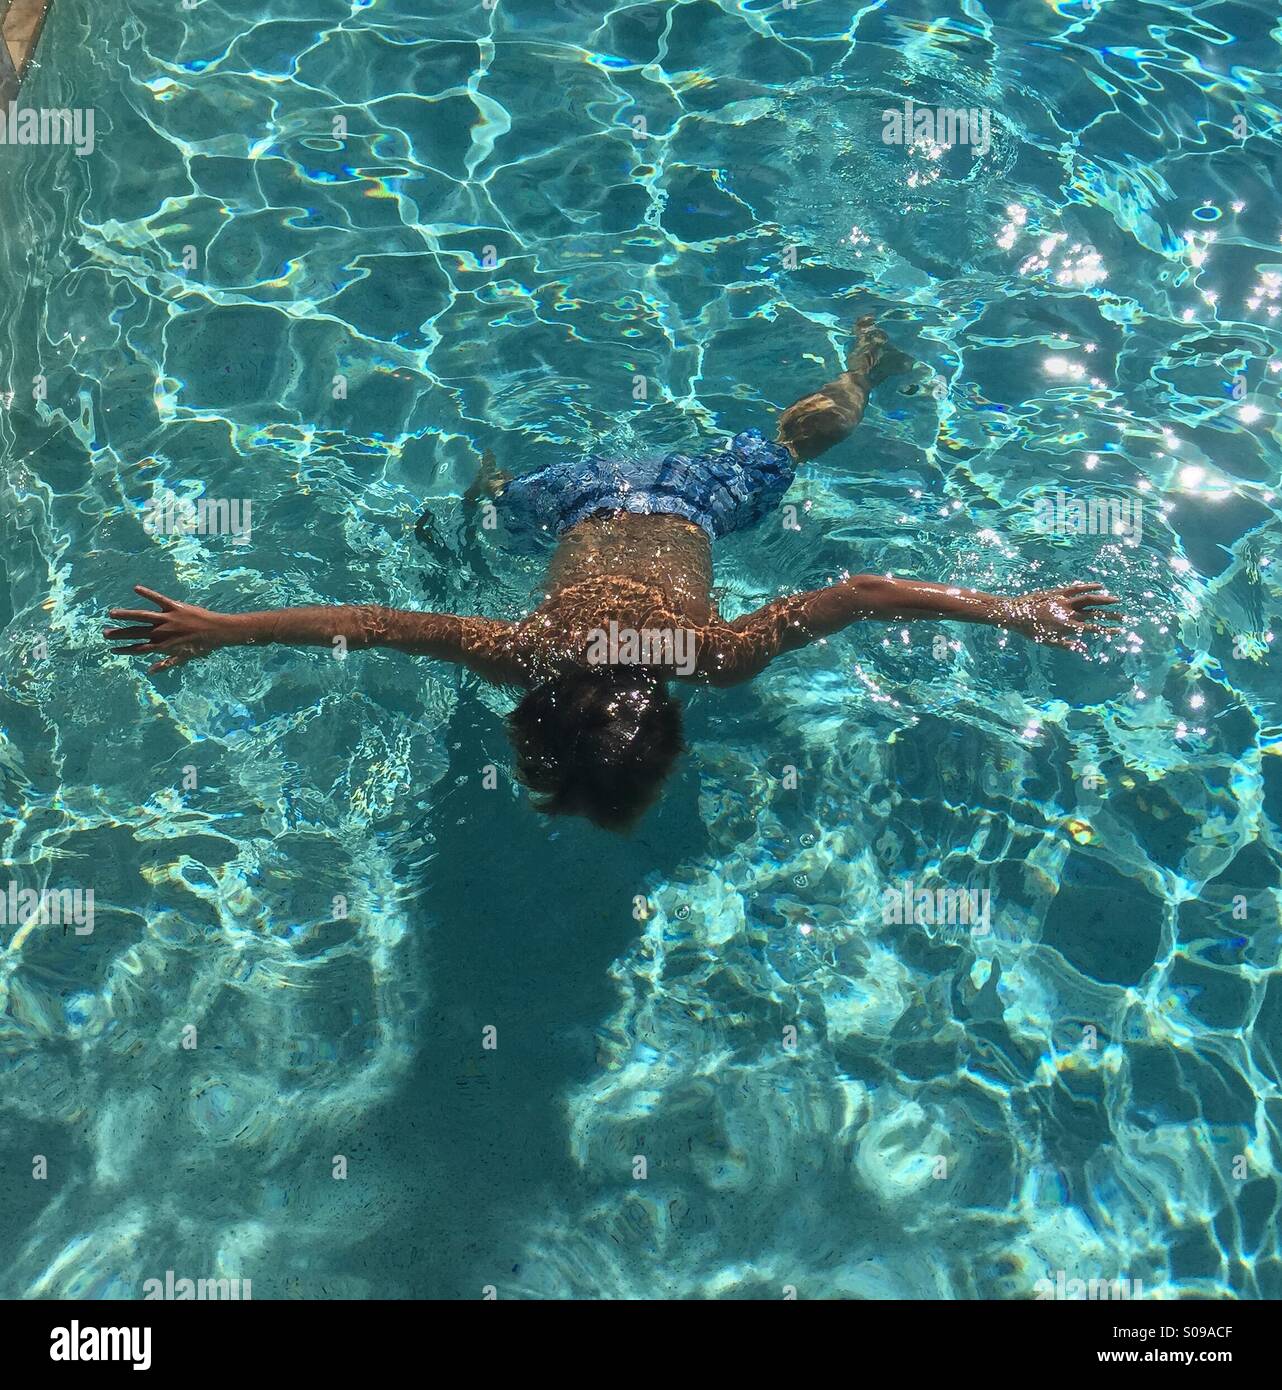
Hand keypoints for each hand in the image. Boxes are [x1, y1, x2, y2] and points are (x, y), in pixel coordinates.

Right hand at [104, 586, 236, 672]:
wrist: (218, 632)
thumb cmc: (202, 646)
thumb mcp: (184, 658)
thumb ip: (166, 664)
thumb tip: (150, 671)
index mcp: (162, 645)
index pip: (139, 649)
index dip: (124, 650)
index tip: (111, 649)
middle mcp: (162, 632)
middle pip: (136, 633)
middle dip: (119, 634)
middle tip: (104, 633)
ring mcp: (167, 619)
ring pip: (141, 617)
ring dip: (126, 615)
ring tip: (112, 613)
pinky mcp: (174, 607)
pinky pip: (158, 599)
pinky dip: (147, 593)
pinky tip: (136, 588)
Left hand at [999, 582, 1122, 652]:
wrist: (1015, 613)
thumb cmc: (1030, 630)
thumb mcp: (1048, 641)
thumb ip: (1066, 644)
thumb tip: (1083, 649)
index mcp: (1067, 626)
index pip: (1092, 629)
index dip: (1106, 630)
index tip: (1118, 630)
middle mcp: (1068, 612)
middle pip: (1094, 613)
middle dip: (1110, 615)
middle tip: (1123, 617)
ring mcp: (1064, 601)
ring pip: (1088, 599)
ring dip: (1104, 599)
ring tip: (1116, 600)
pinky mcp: (1058, 592)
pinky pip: (1076, 588)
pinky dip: (1089, 586)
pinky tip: (1099, 586)